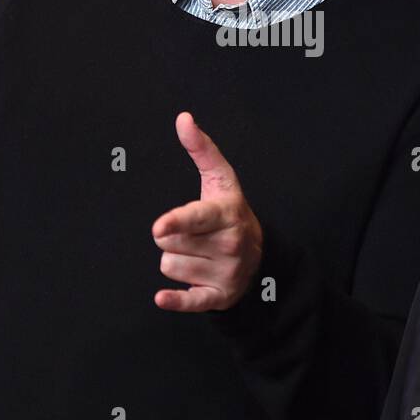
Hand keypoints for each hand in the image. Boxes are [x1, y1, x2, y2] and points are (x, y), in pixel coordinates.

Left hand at [152, 112, 262, 312]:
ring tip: (197, 253)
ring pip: (169, 266)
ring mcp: (226, 272)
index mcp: (227, 214)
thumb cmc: (228, 211)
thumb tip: (183, 118)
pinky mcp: (219, 297)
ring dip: (175, 260)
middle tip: (193, 233)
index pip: (197, 218)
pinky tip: (162, 297)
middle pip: (169, 243)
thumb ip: (201, 149)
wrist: (259, 255)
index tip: (160, 227)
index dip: (177, 221)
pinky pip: (187, 302)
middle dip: (172, 237)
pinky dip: (174, 301)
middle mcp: (230, 244)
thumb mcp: (220, 180)